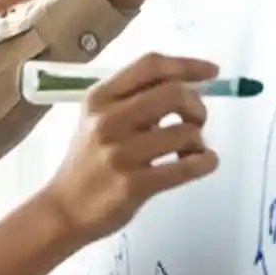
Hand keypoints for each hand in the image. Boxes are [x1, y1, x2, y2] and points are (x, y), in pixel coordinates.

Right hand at [43, 53, 221, 244]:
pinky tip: (201, 163)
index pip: (151, 66)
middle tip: (195, 121)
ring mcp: (121, 154)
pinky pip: (188, 167)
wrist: (65, 209)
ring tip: (189, 151)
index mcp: (99, 99)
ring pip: (186, 132)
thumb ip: (132, 100)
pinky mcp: (135, 185)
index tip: (210, 72)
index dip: (187, 65)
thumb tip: (187, 86)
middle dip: (197, 106)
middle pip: (174, 93)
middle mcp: (108, 121)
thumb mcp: (96, 120)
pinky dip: (206, 161)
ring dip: (199, 140)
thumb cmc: (87, 162)